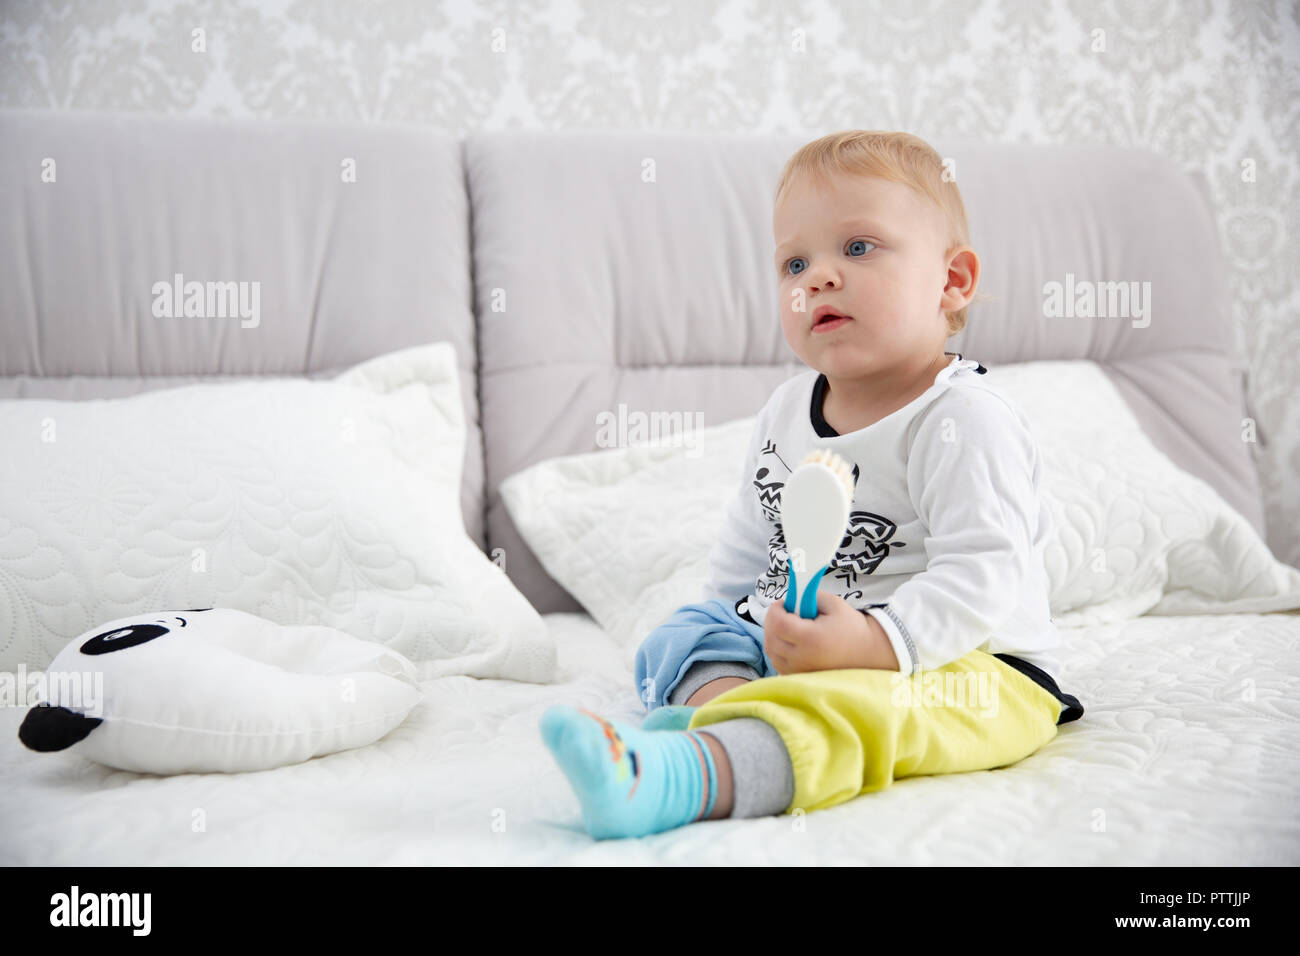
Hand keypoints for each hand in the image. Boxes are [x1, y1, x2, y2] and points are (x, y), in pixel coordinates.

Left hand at [764, 591, 899, 673]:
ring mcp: (800, 671)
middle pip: (771, 638)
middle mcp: (803, 658)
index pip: (778, 623)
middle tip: (784, 612)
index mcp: (811, 638)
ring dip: (773, 635)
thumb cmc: (852, 627)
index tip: (784, 603)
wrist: (868, 653)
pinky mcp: (801, 678)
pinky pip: (778, 663)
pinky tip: (789, 641)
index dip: (775, 610)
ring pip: (771, 652)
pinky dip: (777, 650)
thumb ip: (808, 595)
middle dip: (772, 621)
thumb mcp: (834, 603)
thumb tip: (789, 596)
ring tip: (787, 626)